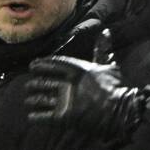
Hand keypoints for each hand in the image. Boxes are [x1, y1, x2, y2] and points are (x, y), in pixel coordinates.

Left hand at [25, 55, 145, 144]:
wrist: (121, 111)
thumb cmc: (115, 88)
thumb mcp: (108, 65)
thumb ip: (102, 49)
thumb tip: (105, 31)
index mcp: (77, 70)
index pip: (54, 64)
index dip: (41, 64)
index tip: (32, 65)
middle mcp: (68, 84)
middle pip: (43, 82)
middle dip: (34, 84)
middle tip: (28, 85)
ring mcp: (65, 101)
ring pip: (40, 99)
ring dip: (32, 100)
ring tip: (28, 100)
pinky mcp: (64, 118)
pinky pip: (43, 117)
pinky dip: (35, 117)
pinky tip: (31, 116)